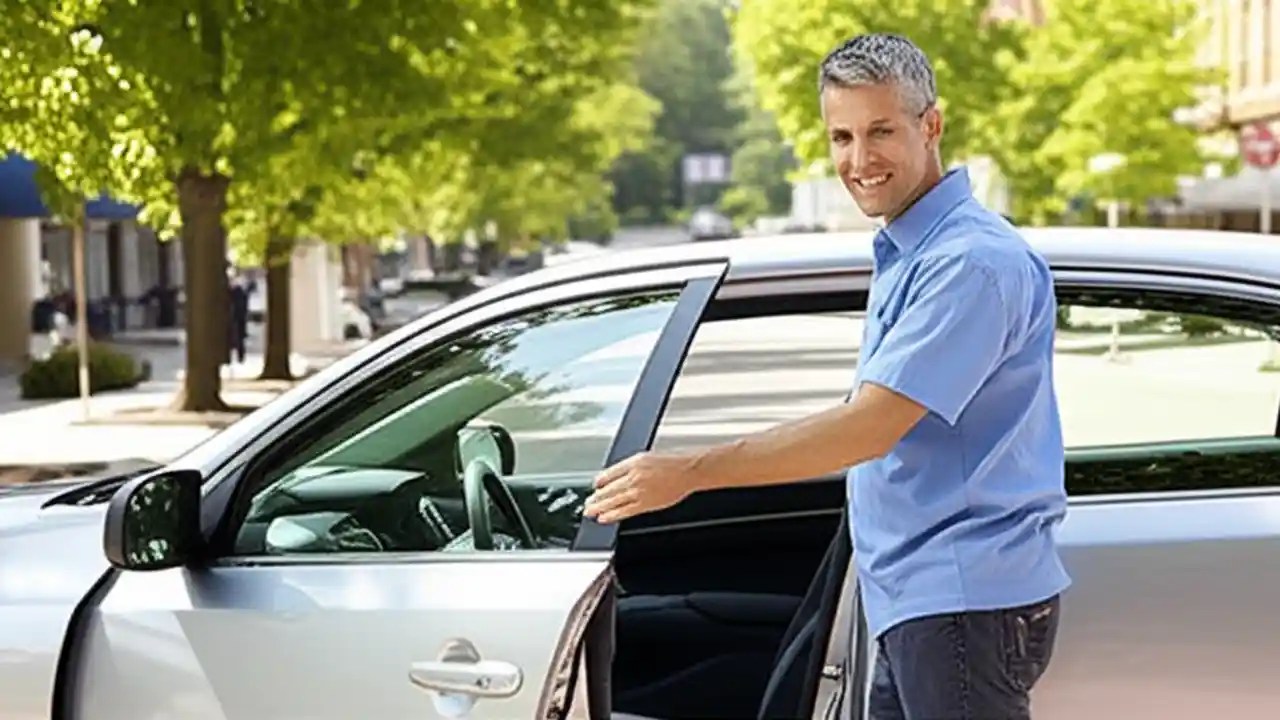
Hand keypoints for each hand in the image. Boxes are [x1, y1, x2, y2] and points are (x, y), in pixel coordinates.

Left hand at [582, 451, 698, 523]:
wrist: (688, 471)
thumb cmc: (673, 463)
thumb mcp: (647, 457)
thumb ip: (631, 467)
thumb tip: (616, 476)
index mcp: (632, 463)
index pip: (608, 474)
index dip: (599, 482)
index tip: (595, 487)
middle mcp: (632, 477)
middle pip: (608, 490)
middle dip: (595, 498)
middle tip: (587, 504)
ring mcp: (638, 491)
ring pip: (612, 501)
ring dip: (599, 507)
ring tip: (590, 512)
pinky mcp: (645, 503)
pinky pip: (624, 511)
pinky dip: (612, 515)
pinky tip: (604, 518)